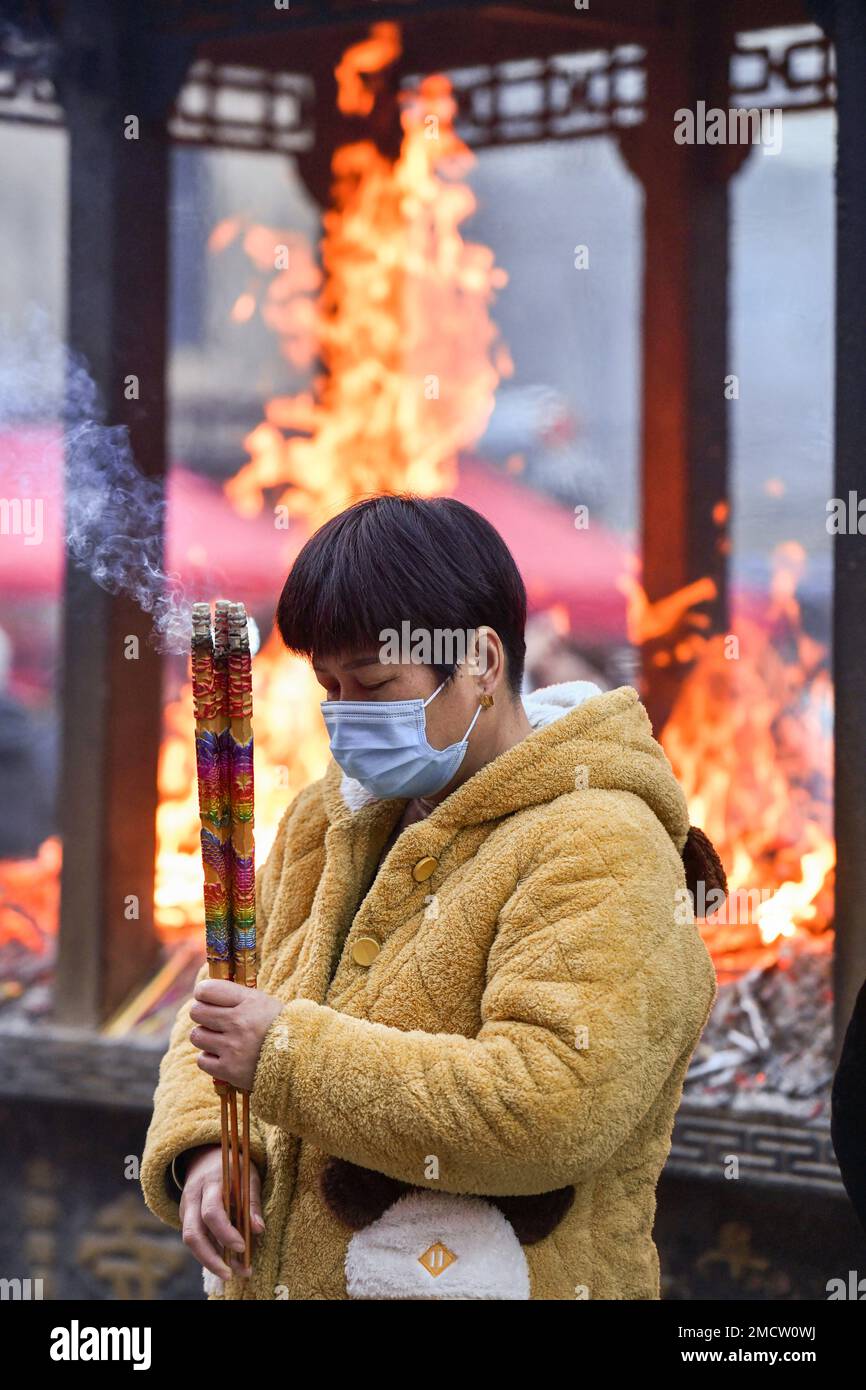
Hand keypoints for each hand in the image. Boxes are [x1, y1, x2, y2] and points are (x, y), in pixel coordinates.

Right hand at [179, 1144, 263, 1279]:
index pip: (212, 1212)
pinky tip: (226, 1262)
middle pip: (193, 1234)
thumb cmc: (233, 1166)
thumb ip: (252, 1202)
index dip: (226, 1233)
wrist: (206, 1154)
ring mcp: (185, 1208)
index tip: (243, 1248)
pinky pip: (195, 1239)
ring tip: (233, 1274)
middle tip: (231, 1274)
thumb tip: (259, 1230)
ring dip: (210, 1261)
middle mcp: (192, 1196)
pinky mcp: (185, 1217)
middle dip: (211, 1258)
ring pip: (190, 1240)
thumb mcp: (247, 1175)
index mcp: (210, 1181)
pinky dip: (209, 1252)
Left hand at [190, 980, 284, 1091]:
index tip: (207, 999)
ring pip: (196, 1036)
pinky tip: (223, 1056)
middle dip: (203, 1015)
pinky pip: (202, 1060)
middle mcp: (238, 1022)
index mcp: (248, 1001)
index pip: (207, 990)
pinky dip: (210, 1059)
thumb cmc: (277, 1027)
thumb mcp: (262, 1002)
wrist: (298, 1059)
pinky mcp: (229, 1070)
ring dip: (206, 1038)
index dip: (203, 994)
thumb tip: (205, 992)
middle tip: (214, 1021)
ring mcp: (232, 1047)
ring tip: (220, 1039)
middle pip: (196, 1012)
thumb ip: (235, 996)